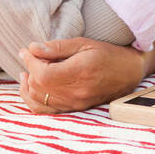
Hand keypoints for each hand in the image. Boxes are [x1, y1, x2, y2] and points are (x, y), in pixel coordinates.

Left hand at [17, 36, 154, 113]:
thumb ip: (58, 47)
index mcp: (80, 72)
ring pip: (38, 100)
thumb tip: (33, 48)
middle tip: (32, 57)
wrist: (128, 72)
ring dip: (28, 85)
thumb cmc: (107, 54)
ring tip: (28, 71)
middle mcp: (76, 92)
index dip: (29, 61)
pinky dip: (33, 100)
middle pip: (38, 86)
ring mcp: (75, 103)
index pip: (42, 73)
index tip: (25, 51)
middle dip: (30, 70)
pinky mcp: (74, 109)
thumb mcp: (84, 43)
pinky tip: (32, 87)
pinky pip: (46, 110)